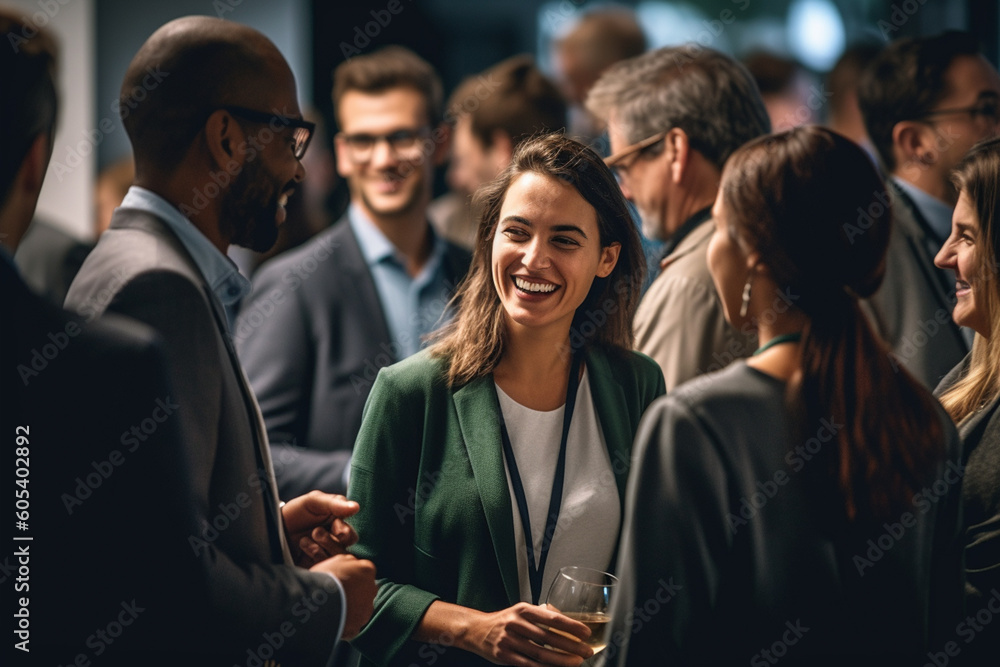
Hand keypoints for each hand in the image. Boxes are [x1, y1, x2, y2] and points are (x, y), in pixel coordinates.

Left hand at [282, 491, 358, 566]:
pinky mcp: (316, 568)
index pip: (351, 536)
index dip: (344, 532)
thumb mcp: (313, 502)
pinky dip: (313, 559)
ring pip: (333, 561)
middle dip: (331, 542)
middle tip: (316, 532)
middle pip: (345, 551)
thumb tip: (356, 507)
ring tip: (304, 541)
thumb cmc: (296, 512)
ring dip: (319, 549)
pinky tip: (302, 550)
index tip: (335, 528)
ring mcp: (324, 557)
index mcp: (338, 527)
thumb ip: (334, 503)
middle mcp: (334, 544)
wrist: (274, 529)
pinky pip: (322, 570)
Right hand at [310, 554, 376, 639]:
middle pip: (364, 591)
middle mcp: (372, 589)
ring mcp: (366, 609)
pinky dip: (344, 625)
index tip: (341, 580)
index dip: (352, 576)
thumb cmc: (326, 577)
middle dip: (354, 593)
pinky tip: (332, 622)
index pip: (364, 572)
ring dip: (350, 610)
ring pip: (360, 610)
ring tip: (332, 610)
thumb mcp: (336, 560)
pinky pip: (351, 626)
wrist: (320, 600)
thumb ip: (348, 561)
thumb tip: (352, 564)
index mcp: (367, 570)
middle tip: (337, 595)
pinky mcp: (357, 626)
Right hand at [465, 602, 592, 665]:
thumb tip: (567, 623)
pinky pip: (529, 664)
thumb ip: (540, 615)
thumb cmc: (504, 620)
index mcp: (523, 610)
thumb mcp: (521, 611)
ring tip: (576, 662)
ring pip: (541, 653)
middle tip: (587, 651)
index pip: (552, 618)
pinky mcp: (504, 656)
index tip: (586, 633)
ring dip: (562, 660)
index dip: (571, 626)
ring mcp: (509, 640)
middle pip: (549, 638)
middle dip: (571, 646)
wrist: (477, 630)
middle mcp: (516, 623)